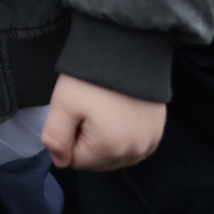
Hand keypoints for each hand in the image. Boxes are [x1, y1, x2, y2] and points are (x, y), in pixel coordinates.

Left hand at [40, 73, 165, 169]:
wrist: (127, 52)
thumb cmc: (91, 78)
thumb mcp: (63, 104)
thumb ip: (56, 138)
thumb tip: (60, 162)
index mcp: (110, 149)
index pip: (77, 160)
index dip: (69, 137)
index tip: (73, 113)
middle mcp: (134, 152)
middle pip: (98, 160)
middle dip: (87, 140)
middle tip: (87, 109)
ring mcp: (149, 143)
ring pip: (116, 155)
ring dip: (105, 139)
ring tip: (103, 109)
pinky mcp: (158, 131)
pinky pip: (134, 146)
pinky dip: (123, 135)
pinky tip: (118, 113)